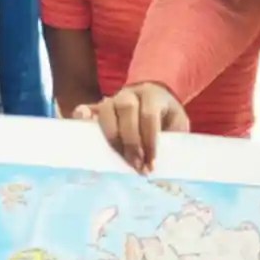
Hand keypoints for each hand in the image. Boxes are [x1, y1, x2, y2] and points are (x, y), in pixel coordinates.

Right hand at [73, 83, 189, 172]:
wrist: (156, 96)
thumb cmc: (167, 116)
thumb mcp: (178, 123)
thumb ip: (173, 137)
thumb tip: (166, 163)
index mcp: (152, 95)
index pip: (149, 115)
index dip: (149, 140)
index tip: (151, 164)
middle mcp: (130, 94)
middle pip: (126, 110)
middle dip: (131, 141)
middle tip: (135, 165)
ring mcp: (112, 99)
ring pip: (106, 111)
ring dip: (112, 136)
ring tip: (118, 158)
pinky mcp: (99, 107)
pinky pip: (87, 109)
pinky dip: (82, 116)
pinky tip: (80, 123)